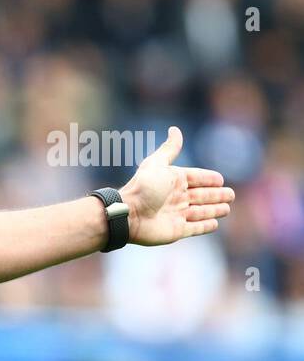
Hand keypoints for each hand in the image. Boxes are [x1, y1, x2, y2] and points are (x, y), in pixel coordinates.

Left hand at [120, 126, 235, 245]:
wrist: (129, 214)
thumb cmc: (144, 188)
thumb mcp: (158, 164)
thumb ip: (169, 149)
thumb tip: (175, 129)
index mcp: (174, 181)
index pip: (197, 178)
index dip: (209, 179)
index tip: (220, 180)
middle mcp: (177, 198)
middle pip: (202, 196)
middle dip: (217, 195)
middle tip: (230, 195)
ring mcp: (177, 215)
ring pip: (202, 212)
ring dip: (214, 210)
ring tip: (226, 208)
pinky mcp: (177, 231)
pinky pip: (195, 228)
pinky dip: (205, 226)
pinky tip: (215, 223)